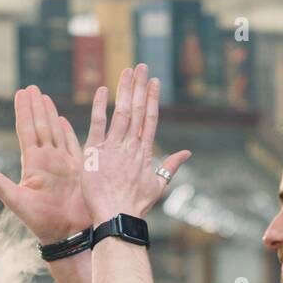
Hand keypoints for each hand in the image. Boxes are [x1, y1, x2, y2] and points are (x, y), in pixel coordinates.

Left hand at [0, 86, 91, 244]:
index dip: (24, 111)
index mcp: (33, 164)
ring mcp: (63, 165)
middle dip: (36, 106)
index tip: (21, 93)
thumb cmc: (42, 222)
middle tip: (32, 87)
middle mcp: (47, 161)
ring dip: (50, 114)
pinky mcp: (78, 171)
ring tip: (45, 96)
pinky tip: (63, 120)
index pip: (27, 131)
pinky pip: (74, 146)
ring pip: (56, 131)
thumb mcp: (16, 201)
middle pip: (40, 126)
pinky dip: (68, 132)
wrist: (67, 234)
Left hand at [81, 64, 190, 225]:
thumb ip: (171, 166)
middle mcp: (130, 146)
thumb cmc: (135, 206)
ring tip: (128, 70)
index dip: (151, 99)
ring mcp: (113, 147)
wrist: (116, 217)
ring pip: (121, 113)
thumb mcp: (157, 186)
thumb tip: (188, 153)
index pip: (149, 120)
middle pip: (136, 110)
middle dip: (139, 87)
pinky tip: (103, 89)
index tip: (153, 81)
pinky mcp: (95, 152)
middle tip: (141, 66)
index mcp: (144, 153)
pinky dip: (100, 107)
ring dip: (125, 90)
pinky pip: (98, 124)